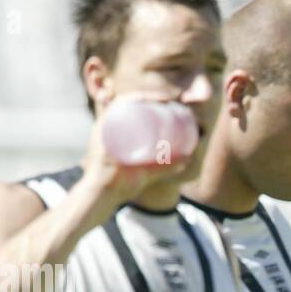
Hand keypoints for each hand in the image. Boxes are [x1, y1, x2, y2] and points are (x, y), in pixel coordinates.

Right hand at [81, 93, 197, 206]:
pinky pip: (111, 110)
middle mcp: (108, 126)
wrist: (103, 195)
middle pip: (128, 102)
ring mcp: (103, 127)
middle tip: (168, 100)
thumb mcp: (149, 172)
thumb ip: (167, 166)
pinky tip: (140, 98)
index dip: (149, 99)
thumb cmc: (123, 185)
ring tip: (162, 99)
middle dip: (148, 96)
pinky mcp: (100, 133)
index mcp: (117, 131)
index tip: (169, 100)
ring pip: (121, 103)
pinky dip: (125, 102)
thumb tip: (189, 160)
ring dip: (141, 96)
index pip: (131, 107)